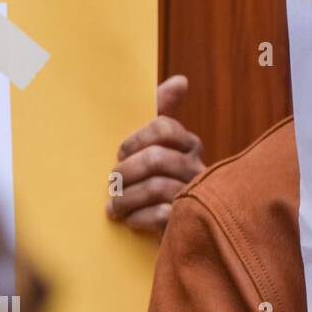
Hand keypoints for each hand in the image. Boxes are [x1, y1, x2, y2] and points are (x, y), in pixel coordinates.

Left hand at [107, 75, 206, 232]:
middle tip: (112, 182)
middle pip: (157, 158)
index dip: (136, 139)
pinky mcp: (187, 222)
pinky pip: (161, 214)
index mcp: (189, 146)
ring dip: (126, 198)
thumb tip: (181, 80)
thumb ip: (162, 111)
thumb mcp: (153, 145)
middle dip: (126, 171)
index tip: (120, 152)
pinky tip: (131, 221)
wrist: (164, 232)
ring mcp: (195, 196)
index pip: (164, 128)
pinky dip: (139, 218)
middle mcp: (198, 169)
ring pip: (156, 187)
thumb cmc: (153, 181)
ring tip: (114, 207)